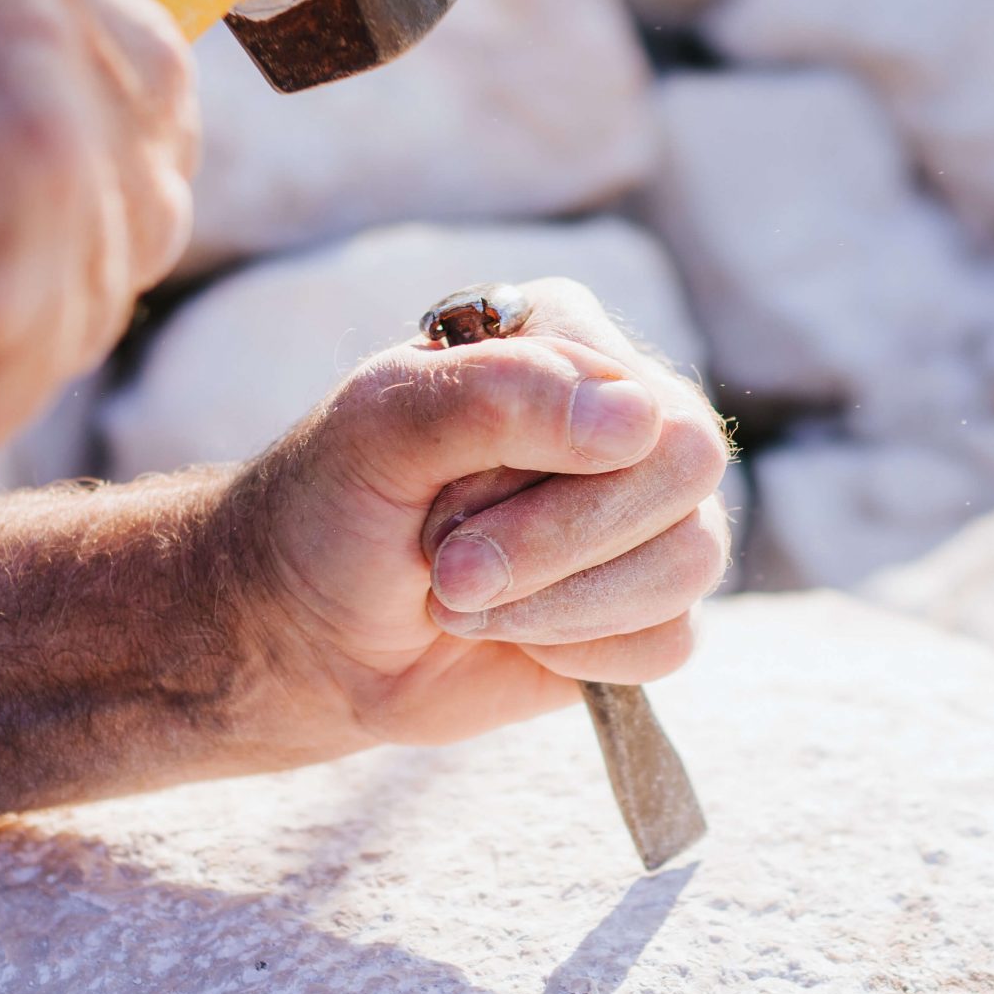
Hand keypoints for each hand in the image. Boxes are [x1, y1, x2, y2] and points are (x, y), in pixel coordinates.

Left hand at [215, 278, 732, 753]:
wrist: (304, 634)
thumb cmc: (334, 508)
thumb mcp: (378, 431)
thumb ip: (496, 398)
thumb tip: (637, 419)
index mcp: (567, 338)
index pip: (643, 406)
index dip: (549, 478)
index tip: (436, 506)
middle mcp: (627, 416)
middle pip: (686, 475)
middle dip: (556, 546)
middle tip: (449, 573)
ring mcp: (646, 514)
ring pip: (689, 564)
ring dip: (556, 608)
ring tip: (462, 600)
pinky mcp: (643, 606)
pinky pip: (671, 639)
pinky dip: (576, 655)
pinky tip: (512, 636)